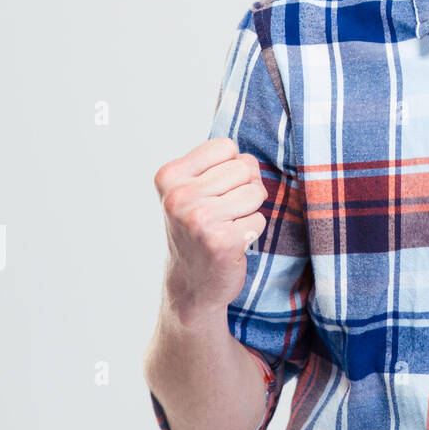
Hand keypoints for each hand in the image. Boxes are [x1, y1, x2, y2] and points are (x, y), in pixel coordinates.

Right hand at [154, 137, 268, 326]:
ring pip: (255, 192)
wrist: (190, 283)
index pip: (226, 146)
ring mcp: (199, 219)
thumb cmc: (198, 228)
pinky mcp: (222, 241)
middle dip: (243, 188)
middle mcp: (179, 196)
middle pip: (244, 168)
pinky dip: (251, 231)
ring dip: (249, 210)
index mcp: (169, 176)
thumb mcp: (193, 189)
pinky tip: (231, 243)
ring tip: (227, 225)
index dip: (230, 167)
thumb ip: (218, 164)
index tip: (215, 189)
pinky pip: (259, 219)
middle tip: (224, 212)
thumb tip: (251, 162)